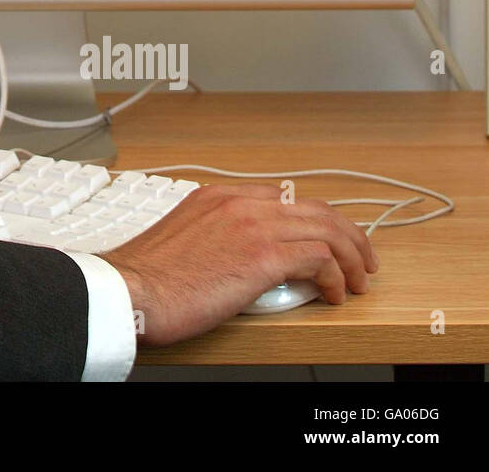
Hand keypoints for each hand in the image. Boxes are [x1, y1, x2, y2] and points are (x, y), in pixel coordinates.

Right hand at [100, 182, 378, 346]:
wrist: (131, 289)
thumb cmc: (149, 276)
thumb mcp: (184, 237)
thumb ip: (217, 235)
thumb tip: (242, 258)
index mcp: (218, 195)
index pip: (285, 198)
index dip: (315, 220)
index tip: (325, 241)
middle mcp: (239, 202)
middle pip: (315, 208)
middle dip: (347, 235)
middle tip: (359, 261)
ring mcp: (253, 225)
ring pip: (327, 229)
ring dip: (351, 257)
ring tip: (357, 281)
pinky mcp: (263, 256)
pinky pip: (320, 258)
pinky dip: (336, 277)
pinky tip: (334, 295)